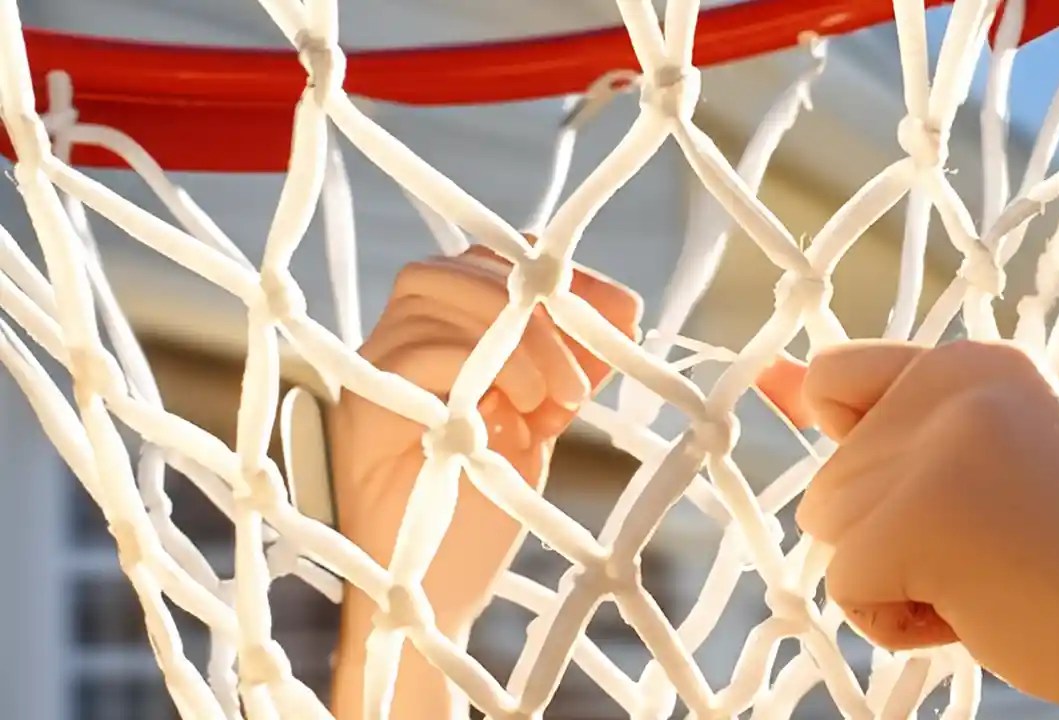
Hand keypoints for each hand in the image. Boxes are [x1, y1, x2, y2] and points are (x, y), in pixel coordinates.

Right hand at [326, 244, 639, 717]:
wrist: (438, 597)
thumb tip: (621, 313)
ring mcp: (375, 371)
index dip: (556, 272)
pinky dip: (481, 367)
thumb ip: (566, 367)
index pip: (490, 263)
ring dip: (516, 336)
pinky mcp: (364, 410)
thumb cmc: (483, 512)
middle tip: (585, 373)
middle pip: (455, 267)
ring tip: (561, 397)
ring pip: (433, 292)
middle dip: (535, 302)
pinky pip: (415, 351)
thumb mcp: (538, 422)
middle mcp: (400, 341)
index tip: (624, 311)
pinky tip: (520, 414)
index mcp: (441, 336)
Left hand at [763, 340, 1058, 718]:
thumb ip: (880, 418)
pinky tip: (977, 612)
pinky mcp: (919, 516)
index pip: (834, 378)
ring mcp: (935, 445)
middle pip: (829, 475)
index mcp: (973, 362)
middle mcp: (950, 382)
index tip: (928, 489)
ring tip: (989, 576)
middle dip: (887, 534)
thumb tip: (771, 378)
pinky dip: (894, 622)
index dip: (855, 449)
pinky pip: (844, 586)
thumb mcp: (984, 460)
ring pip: (827, 527)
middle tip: (993, 551)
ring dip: (891, 575)